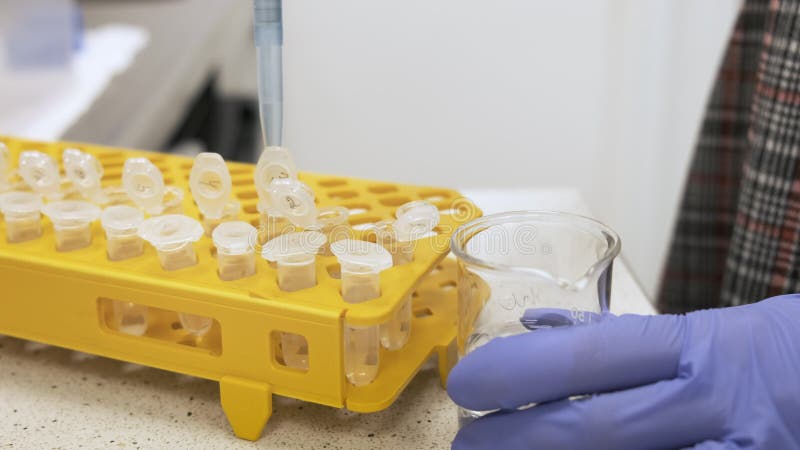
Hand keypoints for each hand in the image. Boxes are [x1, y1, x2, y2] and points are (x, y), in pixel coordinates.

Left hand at [447, 295, 799, 448]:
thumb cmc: (776, 352)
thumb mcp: (707, 330)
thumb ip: (621, 337)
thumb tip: (538, 324)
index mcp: (696, 347)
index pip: (590, 355)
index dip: (519, 371)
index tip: (468, 383)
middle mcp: (712, 405)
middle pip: (591, 428)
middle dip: (515, 440)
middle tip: (466, 443)